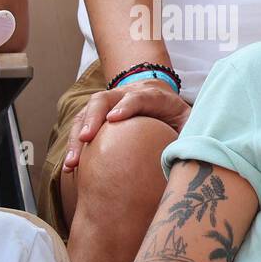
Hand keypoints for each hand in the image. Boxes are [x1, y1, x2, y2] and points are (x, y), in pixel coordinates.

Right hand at [62, 81, 189, 171]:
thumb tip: (188, 155)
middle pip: (103, 100)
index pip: (138, 96)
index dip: (126, 105)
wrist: (159, 98)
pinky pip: (81, 126)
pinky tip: (71, 167)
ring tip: (73, 163)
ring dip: (76, 137)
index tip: (113, 119)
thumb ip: (190, 132)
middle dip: (92, 118)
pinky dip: (74, 145)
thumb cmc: (176, 114)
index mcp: (153, 95)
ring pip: (86, 114)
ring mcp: (108, 103)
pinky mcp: (97, 115)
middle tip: (85, 139)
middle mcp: (125, 94)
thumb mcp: (189, 120)